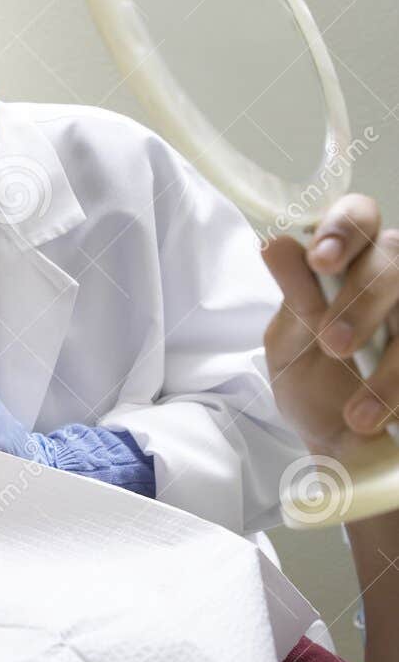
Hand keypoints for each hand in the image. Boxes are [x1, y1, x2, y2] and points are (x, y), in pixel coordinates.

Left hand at [259, 195, 398, 459]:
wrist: (338, 444)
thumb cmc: (313, 383)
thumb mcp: (291, 345)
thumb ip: (293, 298)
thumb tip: (275, 245)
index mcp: (348, 261)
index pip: (356, 216)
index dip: (343, 230)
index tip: (320, 261)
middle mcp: (390, 275)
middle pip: (393, 254)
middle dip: (362, 299)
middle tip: (333, 344)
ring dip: (389, 365)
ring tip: (357, 413)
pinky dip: (395, 388)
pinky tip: (373, 418)